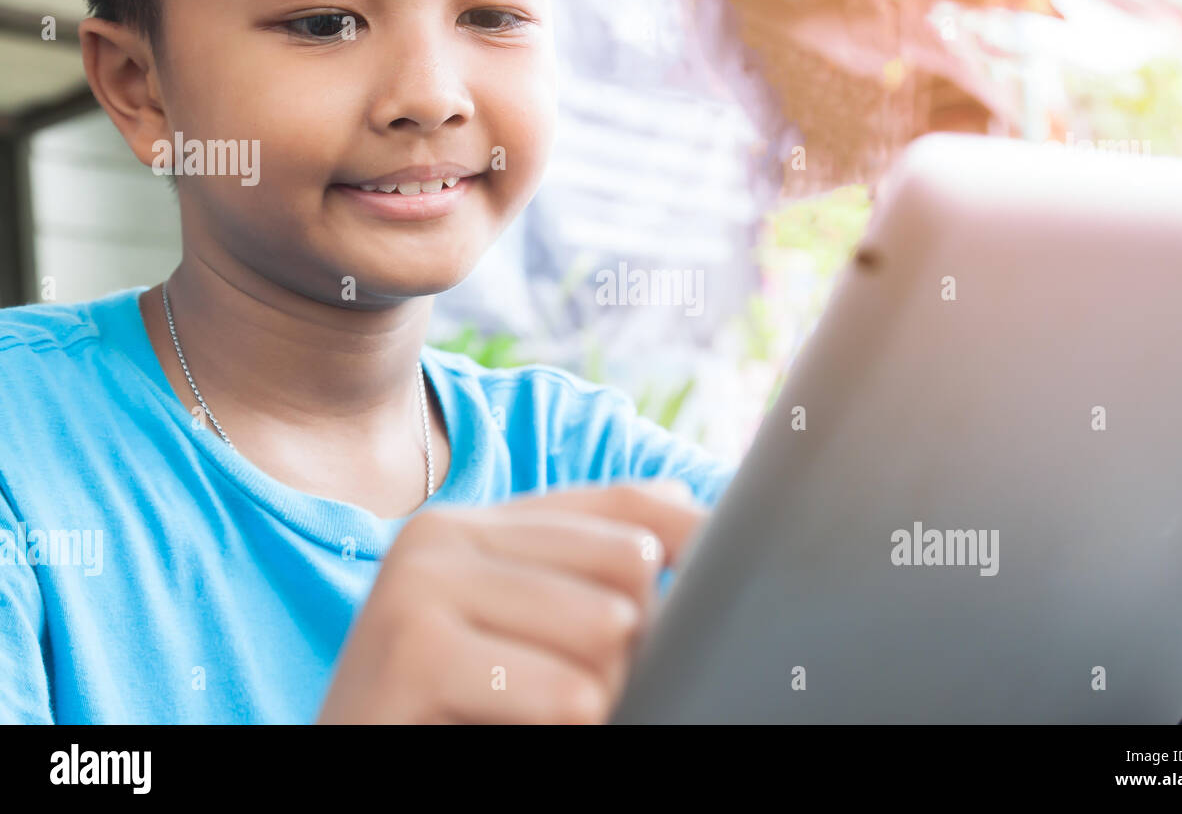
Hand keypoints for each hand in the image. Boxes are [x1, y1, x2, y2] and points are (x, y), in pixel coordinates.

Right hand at [316, 480, 704, 723]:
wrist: (361, 759)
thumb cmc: (452, 716)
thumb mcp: (529, 635)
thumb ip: (592, 571)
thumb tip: (693, 511)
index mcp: (478, 522)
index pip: (631, 505)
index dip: (700, 541)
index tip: (737, 578)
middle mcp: (443, 532)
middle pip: (629, 562)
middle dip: (635, 641)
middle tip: (588, 691)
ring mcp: (418, 582)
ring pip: (606, 626)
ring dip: (604, 694)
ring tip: (554, 715)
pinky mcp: (411, 649)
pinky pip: (562, 688)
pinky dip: (570, 721)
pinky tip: (537, 729)